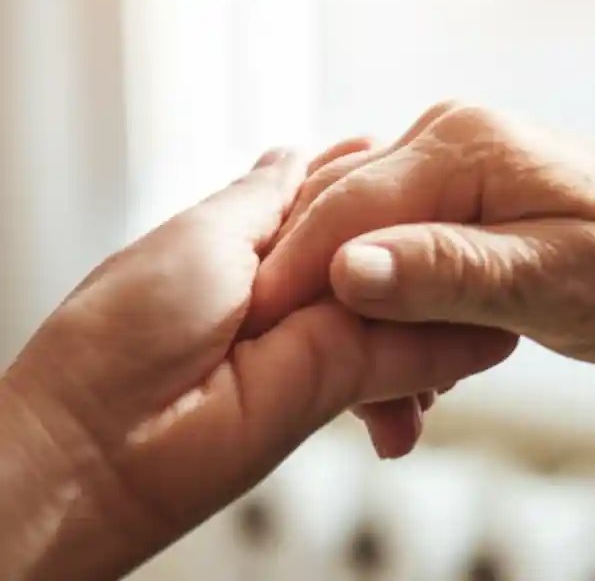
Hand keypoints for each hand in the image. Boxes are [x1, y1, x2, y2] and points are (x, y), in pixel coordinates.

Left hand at [0, 146, 515, 579]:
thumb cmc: (123, 332)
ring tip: (481, 293)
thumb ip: (268, 197)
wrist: (101, 446)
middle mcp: (295, 291)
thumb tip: (299, 151)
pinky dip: (450, 349)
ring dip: (443, 298)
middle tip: (471, 228)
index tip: (435, 165)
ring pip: (406, 304)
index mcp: (255, 243)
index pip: (341, 203)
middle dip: (426, 242)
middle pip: (385, 252)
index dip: (387, 185)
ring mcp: (322, 340)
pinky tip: (490, 337)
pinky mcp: (341, 388)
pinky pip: (407, 359)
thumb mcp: (201, 234)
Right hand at [250, 103, 594, 449]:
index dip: (292, 292)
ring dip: (369, 333)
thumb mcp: (559, 283)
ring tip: (403, 419)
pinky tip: (425, 381)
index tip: (267, 369)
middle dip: (334, 326)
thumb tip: (345, 267)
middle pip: (339, 232)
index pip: (335, 214)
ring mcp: (458, 169)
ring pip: (366, 251)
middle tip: (371, 419)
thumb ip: (450, 273)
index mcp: (461, 144)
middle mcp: (448, 140)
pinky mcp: (472, 202)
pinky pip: (405, 258)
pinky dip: (402, 320)